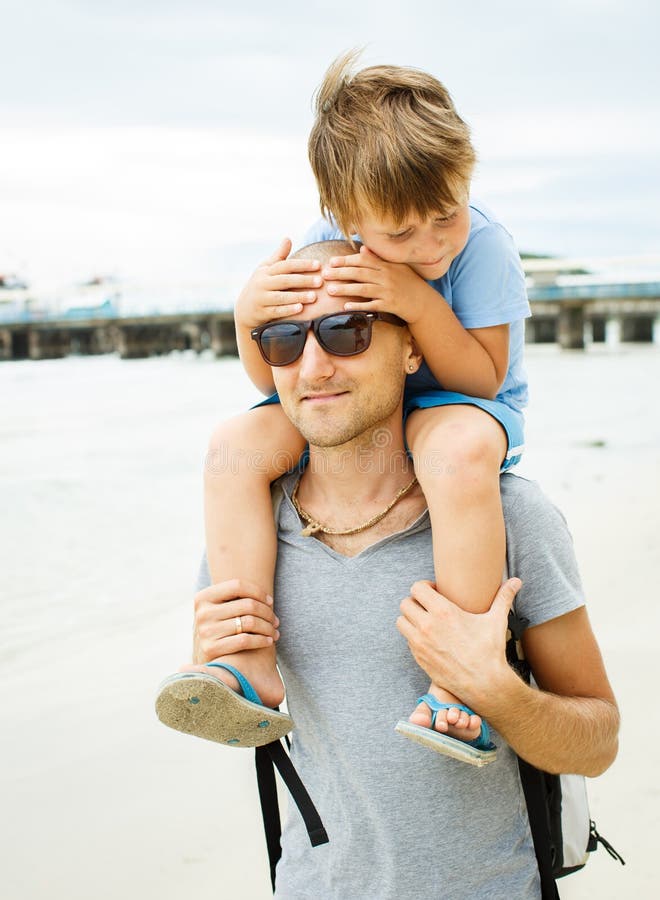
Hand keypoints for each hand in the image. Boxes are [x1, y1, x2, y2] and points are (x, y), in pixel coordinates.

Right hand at [193, 578, 279, 663]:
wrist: (202, 668)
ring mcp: (206, 631)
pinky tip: (269, 641)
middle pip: (247, 604)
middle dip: (267, 612)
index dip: (258, 592)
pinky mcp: (211, 649)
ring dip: (268, 627)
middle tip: (276, 620)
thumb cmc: (218, 632)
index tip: (270, 601)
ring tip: (274, 631)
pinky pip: (246, 639)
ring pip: (249, 622)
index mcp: (203, 597)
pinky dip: (262, 639)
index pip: (237, 585)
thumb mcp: (217, 612)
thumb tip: (266, 594)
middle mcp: (202, 613)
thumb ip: (231, 599)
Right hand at [234, 238, 321, 329]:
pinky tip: (300, 309)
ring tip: (314, 297)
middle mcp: (262, 284)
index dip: (302, 265)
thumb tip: (288, 238)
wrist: (245, 310)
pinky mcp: (262, 313)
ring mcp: (261, 299)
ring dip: (298, 296)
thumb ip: (279, 257)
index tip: (318, 264)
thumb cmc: (261, 286)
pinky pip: (276, 311)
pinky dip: (288, 310)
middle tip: (320, 281)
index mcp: (265, 272)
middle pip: (285, 280)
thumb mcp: (266, 270)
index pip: (285, 266)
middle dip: (303, 280)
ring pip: (281, 297)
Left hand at [322, 245, 432, 323]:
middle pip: (360, 273)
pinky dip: (358, 306)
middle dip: (340, 273)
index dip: (346, 261)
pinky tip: (345, 306)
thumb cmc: (408, 284)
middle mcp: (387, 277)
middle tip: (324, 275)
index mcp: (387, 266)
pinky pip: (371, 305)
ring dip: (345, 289)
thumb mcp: (396, 268)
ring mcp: (388, 291)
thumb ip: (378, 259)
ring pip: (363, 289)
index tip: (331, 261)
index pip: (363, 261)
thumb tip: (362, 250)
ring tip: (330, 290)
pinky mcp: (390, 305)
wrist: (424, 303)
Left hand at [396, 578, 521, 707]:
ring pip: (401, 621)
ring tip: (424, 620)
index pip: (417, 588)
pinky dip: (413, 637)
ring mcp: (420, 644)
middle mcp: (427, 626)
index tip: (434, 592)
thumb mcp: (497, 620)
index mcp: (443, 612)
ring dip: (410, 619)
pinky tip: (428, 638)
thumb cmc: (490, 651)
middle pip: (405, 603)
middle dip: (415, 602)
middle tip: (427, 606)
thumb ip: (504, 597)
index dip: (424, 587)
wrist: (484, 684)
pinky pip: (407, 641)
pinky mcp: (419, 658)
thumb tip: (517, 581)